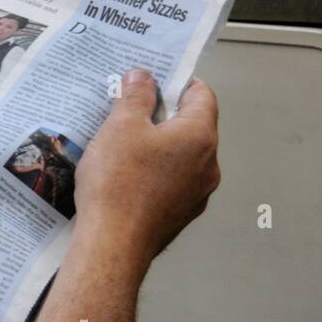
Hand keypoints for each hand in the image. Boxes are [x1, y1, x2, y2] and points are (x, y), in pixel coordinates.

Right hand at [74, 69, 219, 261]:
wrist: (113, 244)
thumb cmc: (118, 184)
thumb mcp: (120, 126)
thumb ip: (135, 95)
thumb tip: (142, 77)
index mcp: (200, 136)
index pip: (202, 95)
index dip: (178, 82)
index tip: (153, 81)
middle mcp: (208, 165)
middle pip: (192, 126)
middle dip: (162, 115)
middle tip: (129, 112)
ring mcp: (197, 193)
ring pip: (181, 156)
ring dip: (158, 146)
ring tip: (122, 146)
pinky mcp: (181, 214)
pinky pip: (172, 181)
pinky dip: (155, 172)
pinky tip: (125, 176)